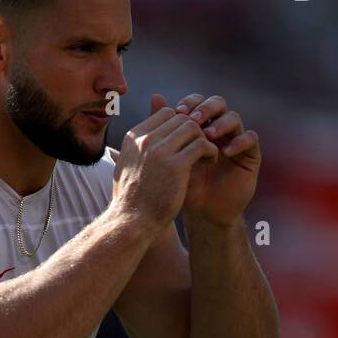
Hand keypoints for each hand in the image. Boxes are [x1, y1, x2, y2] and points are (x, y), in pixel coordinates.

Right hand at [111, 100, 218, 235]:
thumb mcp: (127, 167)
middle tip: (201, 148)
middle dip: (194, 131)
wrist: (131, 224)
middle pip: (181, 118)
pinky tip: (210, 162)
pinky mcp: (176, 165)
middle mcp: (145, 139)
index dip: (181, 124)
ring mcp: (160, 151)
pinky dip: (210, 150)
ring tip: (206, 156)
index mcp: (134, 137)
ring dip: (204, 139)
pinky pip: (202, 144)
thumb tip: (142, 137)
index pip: (165, 113)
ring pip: (193, 127)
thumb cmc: (131, 200)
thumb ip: (137, 148)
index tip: (186, 141)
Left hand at [158, 92, 260, 226]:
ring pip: (234, 118)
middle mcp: (219, 130)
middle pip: (218, 104)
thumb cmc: (184, 187)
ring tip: (208, 135)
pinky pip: (250, 138)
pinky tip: (225, 151)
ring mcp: (236, 140)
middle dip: (206, 108)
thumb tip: (155, 97)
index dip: (190, 103)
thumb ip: (165, 130)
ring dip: (220, 123)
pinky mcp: (250, 155)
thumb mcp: (171, 159)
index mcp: (200, 127)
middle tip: (193, 119)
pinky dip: (239, 141)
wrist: (202, 214)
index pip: (199, 103)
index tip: (178, 112)